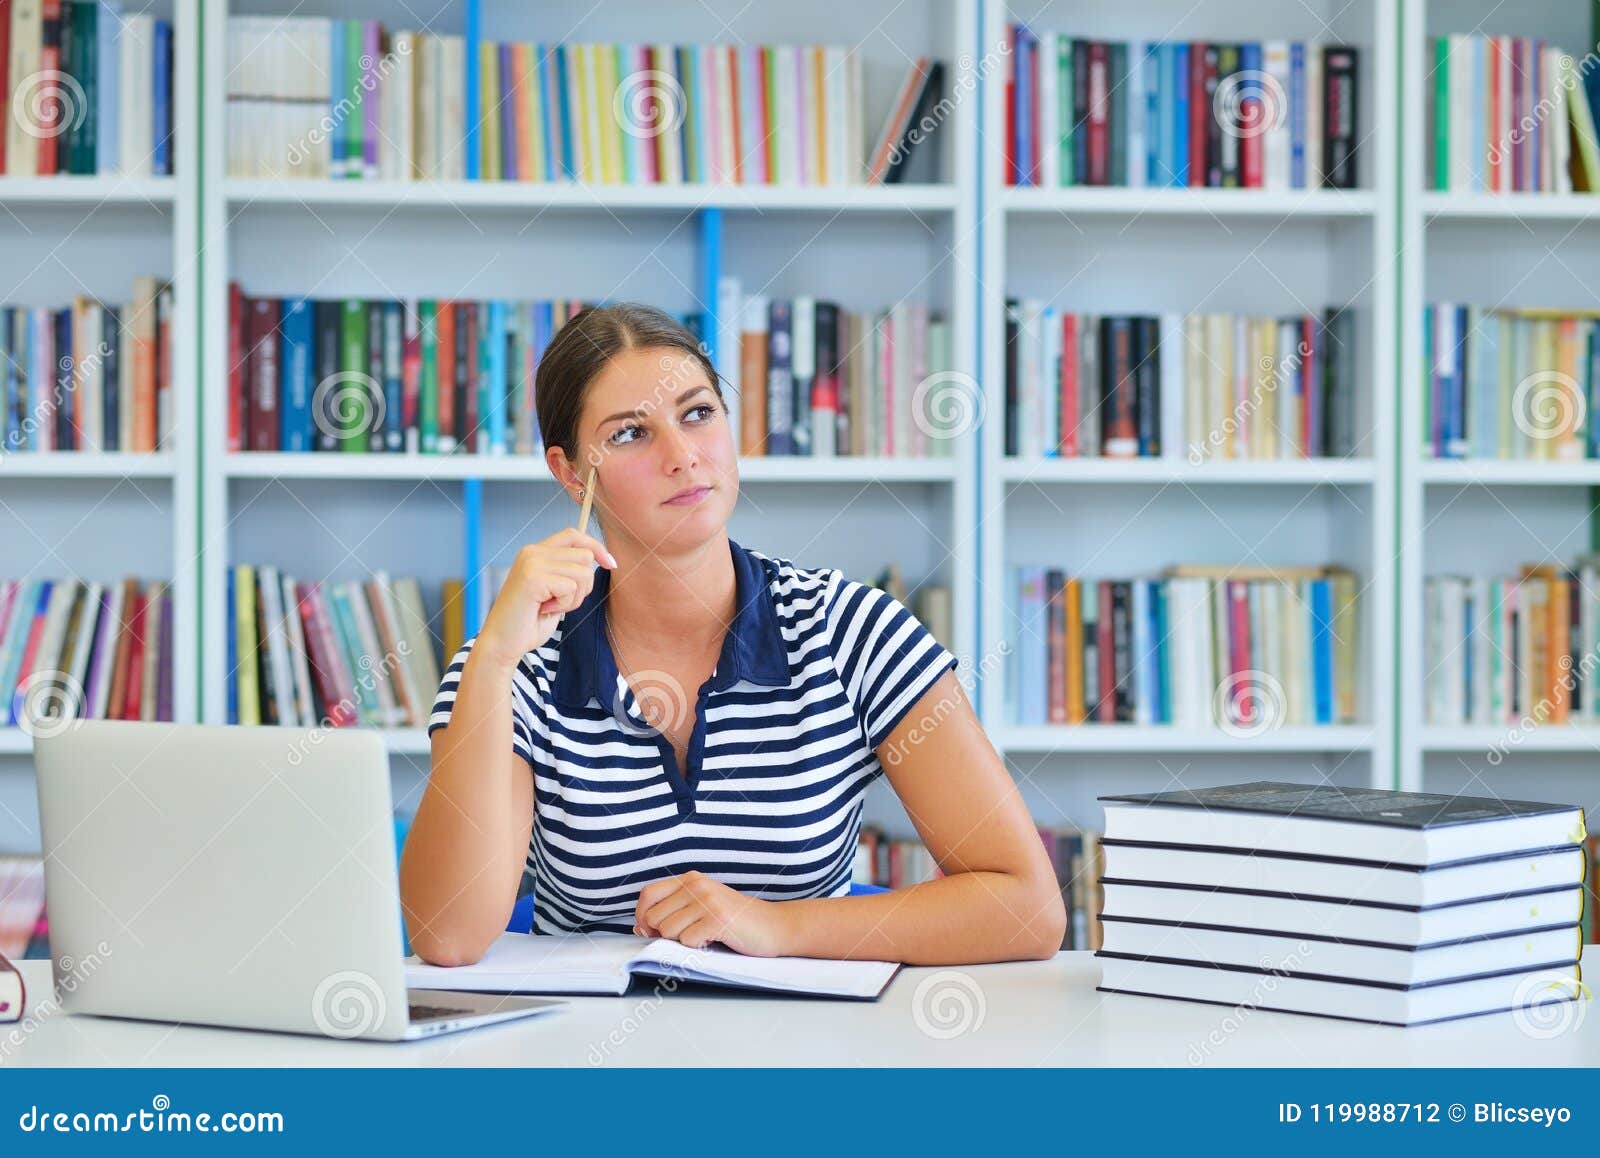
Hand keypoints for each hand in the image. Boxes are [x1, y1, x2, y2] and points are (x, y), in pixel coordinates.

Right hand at [476, 527, 616, 667]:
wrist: (502, 643)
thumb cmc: (529, 621)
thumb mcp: (555, 591)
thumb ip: (569, 572)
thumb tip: (600, 559)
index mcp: (535, 552)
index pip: (574, 535)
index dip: (596, 547)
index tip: (611, 564)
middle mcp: (532, 551)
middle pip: (585, 555)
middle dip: (584, 585)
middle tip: (560, 602)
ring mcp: (532, 563)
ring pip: (582, 572)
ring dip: (573, 597)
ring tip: (550, 606)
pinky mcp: (533, 578)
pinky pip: (571, 587)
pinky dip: (564, 605)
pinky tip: (544, 610)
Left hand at [633, 870, 792, 956]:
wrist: (774, 926)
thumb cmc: (735, 920)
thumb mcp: (702, 904)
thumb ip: (673, 909)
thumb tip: (639, 927)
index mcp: (690, 878)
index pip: (648, 894)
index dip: (641, 916)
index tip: (648, 931)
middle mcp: (697, 885)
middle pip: (654, 917)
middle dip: (664, 934)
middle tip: (688, 935)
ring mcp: (707, 901)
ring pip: (668, 931)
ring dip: (682, 941)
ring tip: (704, 935)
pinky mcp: (717, 919)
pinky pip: (688, 941)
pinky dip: (698, 947)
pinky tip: (715, 939)